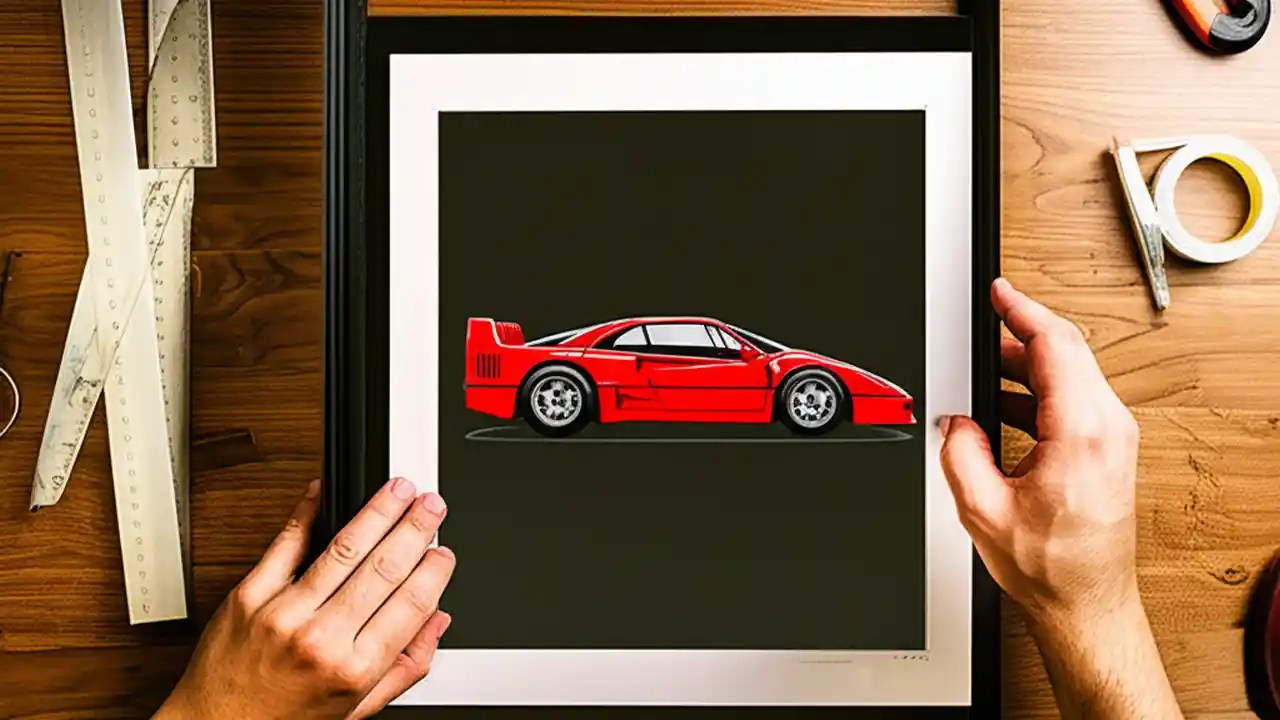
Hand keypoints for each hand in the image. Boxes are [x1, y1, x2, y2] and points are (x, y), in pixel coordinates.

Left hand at [155, 477, 455, 719]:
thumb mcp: (356, 710)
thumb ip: (404, 667)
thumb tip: (436, 624)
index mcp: (354, 669)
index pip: (410, 604)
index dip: (434, 571)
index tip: (444, 552)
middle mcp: (321, 639)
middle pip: (383, 568)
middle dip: (415, 529)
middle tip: (431, 505)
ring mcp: (284, 613)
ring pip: (343, 549)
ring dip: (377, 512)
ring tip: (398, 490)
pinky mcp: (249, 595)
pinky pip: (286, 544)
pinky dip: (308, 512)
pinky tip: (325, 491)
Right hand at [939, 278, 1180, 718]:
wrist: (1086, 604)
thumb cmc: (1050, 568)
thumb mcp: (983, 510)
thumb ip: (960, 453)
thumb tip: (954, 422)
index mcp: (1081, 433)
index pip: (1055, 345)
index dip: (1022, 311)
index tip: (999, 292)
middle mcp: (1108, 428)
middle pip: (1066, 351)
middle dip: (1019, 333)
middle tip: (982, 325)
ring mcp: (1114, 437)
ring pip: (1070, 373)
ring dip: (1026, 365)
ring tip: (983, 372)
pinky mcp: (1109, 448)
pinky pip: (1074, 398)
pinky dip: (1037, 389)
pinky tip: (1003, 405)